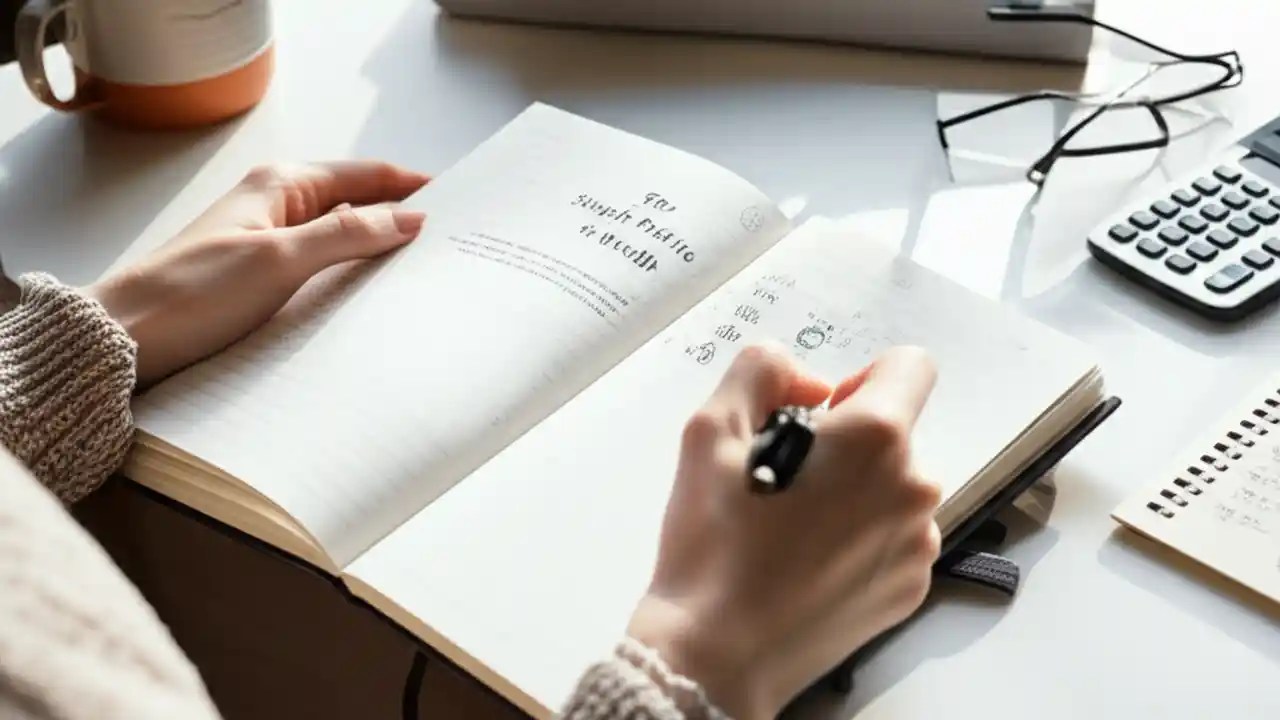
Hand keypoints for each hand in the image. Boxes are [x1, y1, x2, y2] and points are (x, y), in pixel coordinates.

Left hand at [87, 161, 429, 386]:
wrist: (126, 338)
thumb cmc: (193, 293)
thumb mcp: (280, 259)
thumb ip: (348, 234)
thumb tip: (409, 218)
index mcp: (282, 185)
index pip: (366, 175)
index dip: (412, 186)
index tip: (459, 204)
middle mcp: (278, 206)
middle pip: (357, 204)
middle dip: (401, 219)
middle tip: (448, 244)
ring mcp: (270, 242)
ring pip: (341, 238)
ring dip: (377, 251)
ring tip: (421, 273)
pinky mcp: (262, 278)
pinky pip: (322, 268)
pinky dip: (350, 276)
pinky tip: (371, 298)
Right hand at [627, 344, 941, 718]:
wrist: (718, 655)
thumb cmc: (713, 546)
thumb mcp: (711, 429)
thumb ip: (762, 370)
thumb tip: (807, 383)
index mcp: (874, 440)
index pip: (910, 366)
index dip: (861, 378)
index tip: (821, 415)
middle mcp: (913, 489)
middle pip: (894, 435)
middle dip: (845, 445)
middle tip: (783, 481)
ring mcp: (918, 546)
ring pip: (893, 488)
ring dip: (854, 493)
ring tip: (790, 528)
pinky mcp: (909, 589)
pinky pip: (892, 538)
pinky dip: (857, 539)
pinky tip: (806, 562)